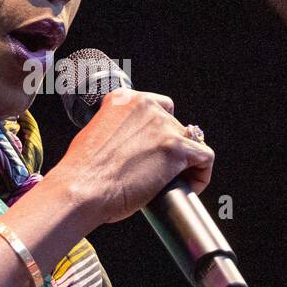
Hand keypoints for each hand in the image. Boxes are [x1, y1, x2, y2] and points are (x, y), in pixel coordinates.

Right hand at [49, 88, 213, 225]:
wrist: (81, 188)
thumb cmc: (82, 173)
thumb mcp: (95, 135)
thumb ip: (116, 132)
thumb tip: (131, 149)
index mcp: (123, 99)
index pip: (157, 107)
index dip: (159, 132)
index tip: (152, 150)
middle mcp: (145, 105)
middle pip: (175, 124)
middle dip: (170, 148)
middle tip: (159, 170)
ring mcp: (162, 126)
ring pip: (192, 140)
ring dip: (186, 161)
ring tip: (173, 182)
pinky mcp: (176, 148)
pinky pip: (205, 157)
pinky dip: (201, 175)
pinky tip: (188, 187)